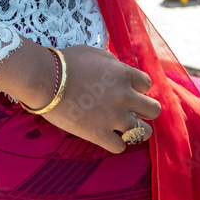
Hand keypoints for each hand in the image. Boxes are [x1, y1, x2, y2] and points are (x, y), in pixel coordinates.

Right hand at [37, 45, 160, 153]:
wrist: (45, 79)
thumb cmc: (67, 62)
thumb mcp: (94, 53)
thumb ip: (112, 62)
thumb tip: (118, 69)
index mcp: (124, 74)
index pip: (147, 84)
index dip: (136, 87)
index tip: (126, 90)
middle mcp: (125, 96)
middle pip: (153, 110)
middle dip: (143, 110)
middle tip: (130, 110)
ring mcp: (114, 117)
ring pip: (144, 132)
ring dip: (136, 130)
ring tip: (124, 128)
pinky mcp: (100, 135)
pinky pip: (121, 147)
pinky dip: (116, 143)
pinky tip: (107, 136)